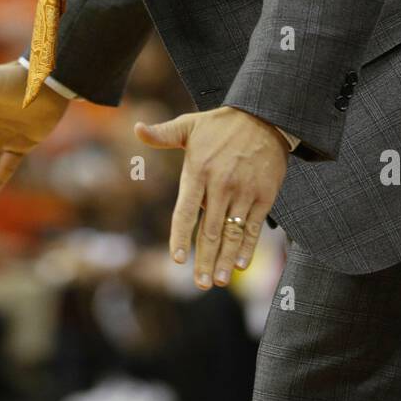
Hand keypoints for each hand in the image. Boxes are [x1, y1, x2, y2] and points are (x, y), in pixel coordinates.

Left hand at [133, 106, 289, 288]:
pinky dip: (247, 247)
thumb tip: (136, 129)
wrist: (264, 116)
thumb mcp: (189, 125)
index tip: (177, 259)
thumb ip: (162, 135)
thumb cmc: (221, 124)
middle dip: (204, 260)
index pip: (186, 212)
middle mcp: (221, 185)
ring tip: (218, 280)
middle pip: (210, 231)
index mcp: (198, 172)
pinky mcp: (264, 195)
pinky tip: (240, 264)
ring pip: (232, 233)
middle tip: (201, 284)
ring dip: (225, 260)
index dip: (181, 237)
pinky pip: (254, 226)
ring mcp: (244, 192)